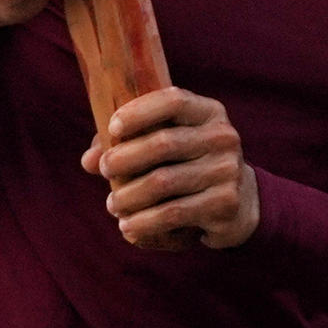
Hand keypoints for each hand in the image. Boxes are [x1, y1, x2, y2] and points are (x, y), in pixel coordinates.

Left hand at [87, 83, 260, 252]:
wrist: (240, 202)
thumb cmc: (189, 165)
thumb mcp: (167, 145)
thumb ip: (126, 143)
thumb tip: (88, 160)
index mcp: (208, 112)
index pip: (173, 100)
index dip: (139, 112)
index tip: (112, 128)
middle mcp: (223, 137)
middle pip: (163, 143)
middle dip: (124, 158)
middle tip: (104, 169)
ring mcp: (227, 170)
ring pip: (163, 182)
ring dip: (129, 196)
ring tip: (113, 205)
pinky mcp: (225, 203)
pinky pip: (173, 213)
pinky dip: (144, 222)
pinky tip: (127, 227)